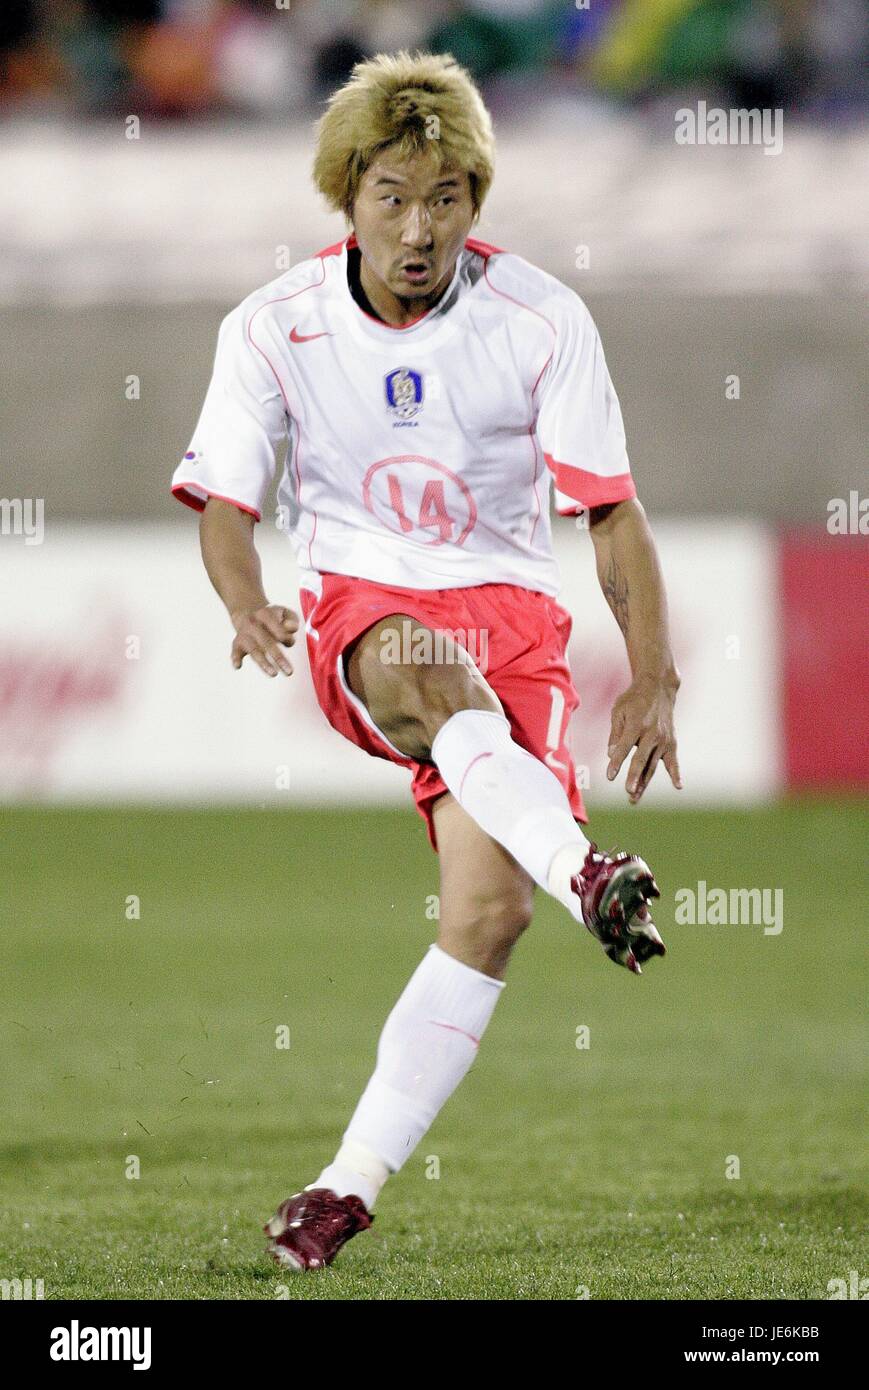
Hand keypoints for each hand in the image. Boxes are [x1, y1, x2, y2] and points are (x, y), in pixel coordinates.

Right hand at [231, 604, 298, 677]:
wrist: (247, 612)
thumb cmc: (273, 617)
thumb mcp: (284, 613)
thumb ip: (292, 620)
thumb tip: (292, 628)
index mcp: (265, 614)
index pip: (274, 626)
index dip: (283, 635)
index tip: (290, 642)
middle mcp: (253, 623)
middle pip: (266, 641)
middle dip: (278, 657)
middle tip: (289, 672)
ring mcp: (244, 634)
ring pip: (253, 649)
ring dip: (263, 662)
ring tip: (274, 674)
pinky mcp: (238, 643)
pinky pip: (235, 651)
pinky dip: (235, 658)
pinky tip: (238, 666)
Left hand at [606, 674, 681, 803]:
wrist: (658, 688)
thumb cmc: (633, 700)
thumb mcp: (618, 711)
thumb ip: (615, 733)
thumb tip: (610, 754)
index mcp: (637, 724)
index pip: (624, 747)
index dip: (617, 762)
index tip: (610, 776)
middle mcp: (652, 733)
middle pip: (642, 759)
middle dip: (634, 776)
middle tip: (628, 791)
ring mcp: (663, 739)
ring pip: (653, 765)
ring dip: (644, 782)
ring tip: (634, 798)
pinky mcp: (671, 743)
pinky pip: (672, 761)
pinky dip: (676, 773)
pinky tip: (678, 786)